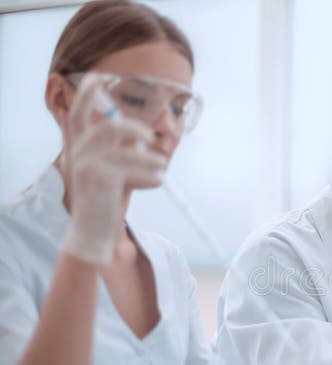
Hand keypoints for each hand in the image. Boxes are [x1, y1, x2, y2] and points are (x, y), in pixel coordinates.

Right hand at [62, 73, 166, 264]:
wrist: (93, 232)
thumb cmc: (108, 198)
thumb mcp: (115, 170)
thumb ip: (124, 150)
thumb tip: (141, 136)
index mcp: (81, 146)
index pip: (80, 113)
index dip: (87, 92)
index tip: (101, 75)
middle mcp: (80, 152)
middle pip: (110, 128)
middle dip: (134, 130)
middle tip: (151, 138)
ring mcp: (87, 166)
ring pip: (130, 151)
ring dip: (152, 161)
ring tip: (161, 168)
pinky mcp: (100, 180)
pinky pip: (137, 171)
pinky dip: (153, 178)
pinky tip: (155, 184)